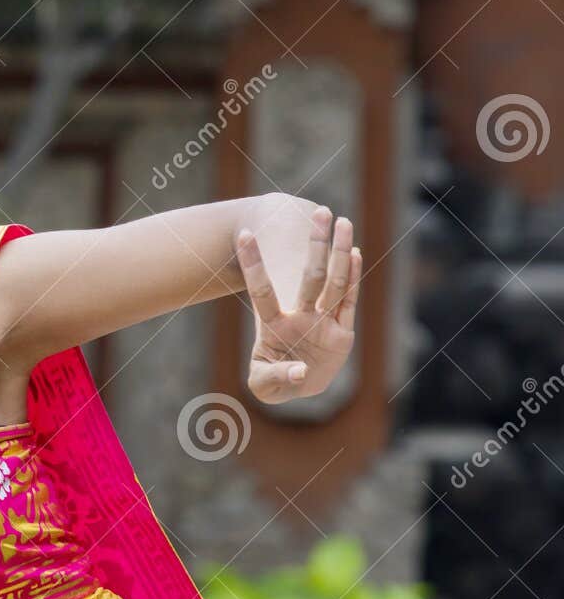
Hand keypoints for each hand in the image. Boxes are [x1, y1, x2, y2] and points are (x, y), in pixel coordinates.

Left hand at [235, 206, 360, 403]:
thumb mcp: (264, 385)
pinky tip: (354, 253)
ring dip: (338, 252)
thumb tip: (300, 371)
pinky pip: (348, 301)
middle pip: (311, 276)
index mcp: (275, 326)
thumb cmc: (273, 380)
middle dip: (316, 245)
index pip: (262, 291)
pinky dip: (353, 278)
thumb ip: (275, 377)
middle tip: (321, 212)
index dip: (254, 265)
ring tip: (341, 221)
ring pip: (334, 281)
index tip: (244, 235)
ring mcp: (322, 321)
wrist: (297, 385)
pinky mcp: (341, 332)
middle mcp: (300, 316)